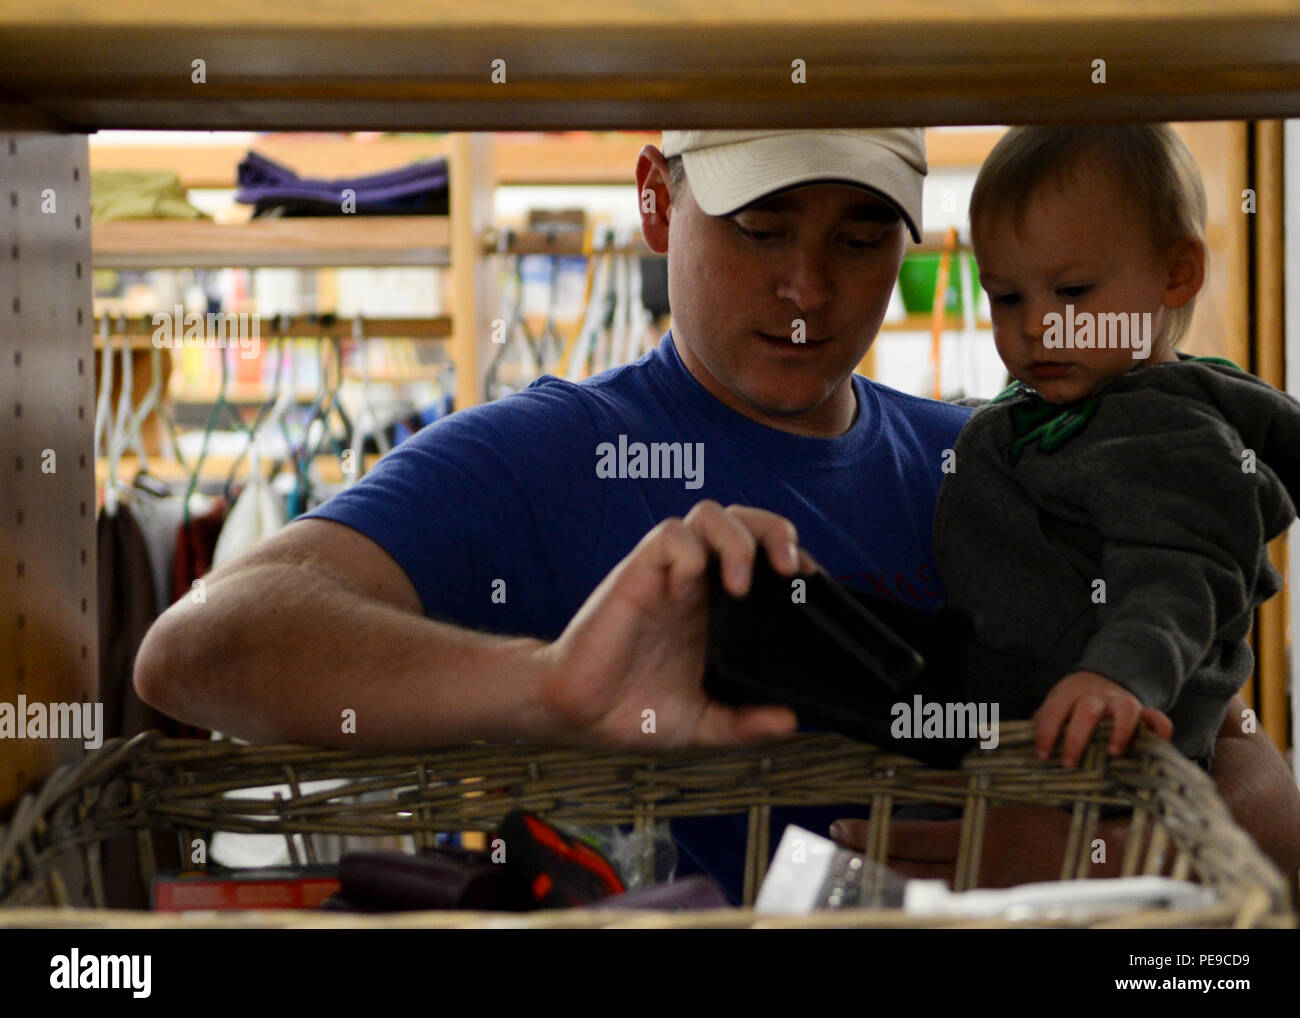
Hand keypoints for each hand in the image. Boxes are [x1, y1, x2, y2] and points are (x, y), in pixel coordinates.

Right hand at [537, 500, 817, 749]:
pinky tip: (687, 590)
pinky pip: (668, 538)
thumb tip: (790, 721)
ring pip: (709, 515)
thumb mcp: (703, 724)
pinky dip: (688, 555)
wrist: (580, 714)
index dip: (794, 557)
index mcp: (720, 609)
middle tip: (789, 571)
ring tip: (742, 583)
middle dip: (775, 532)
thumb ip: (745, 723)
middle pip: (745, 521)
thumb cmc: (637, 710)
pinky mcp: (637, 575)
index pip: (766, 555)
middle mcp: (698, 583)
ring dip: (736, 538)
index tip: (811, 588)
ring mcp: (668, 576)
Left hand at [832, 806, 1132, 886]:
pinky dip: (923, 887)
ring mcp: (984, 891)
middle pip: (908, 865)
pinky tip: (903, 880)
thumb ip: (965, 792)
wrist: (1102, 863)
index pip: (911, 835)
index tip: (844, 827)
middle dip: (870, 854)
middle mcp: (977, 866)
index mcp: (981, 833)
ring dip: (890, 872)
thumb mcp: (1009, 798)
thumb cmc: (1058, 824)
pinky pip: (950, 895)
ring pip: (924, 884)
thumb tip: (925, 778)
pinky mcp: (993, 904)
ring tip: (860, 862)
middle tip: (840, 843)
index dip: (873, 833)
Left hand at [1034, 670, 1173, 767]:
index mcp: (1070, 693)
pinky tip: (1157, 746)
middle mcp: (1098, 695)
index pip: (1055, 710)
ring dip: (1120, 731)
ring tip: (1112, 754)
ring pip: (1126, 709)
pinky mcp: (1144, 711)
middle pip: (1088, 710)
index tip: (1042, 755)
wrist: (1102, 677)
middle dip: (1077, 738)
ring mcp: (1123, 701)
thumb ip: (1045, 721)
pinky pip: (1158, 718)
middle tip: (1069, 763)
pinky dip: (1160, 730)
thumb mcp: (1056, 704)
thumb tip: (1026, 748)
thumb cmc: (1073, 702)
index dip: (1046, 732)